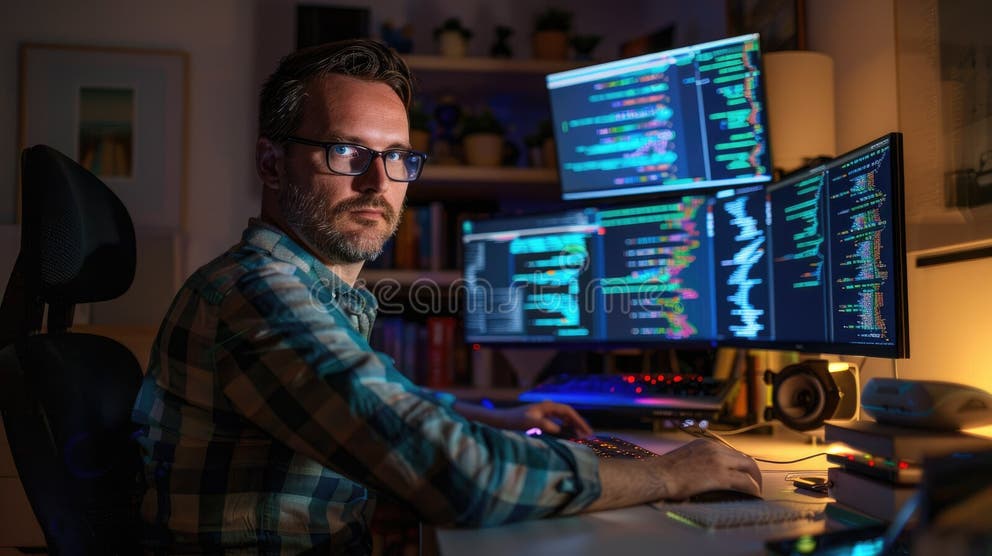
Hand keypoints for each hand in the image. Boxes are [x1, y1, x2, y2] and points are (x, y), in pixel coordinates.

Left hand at [456, 400, 592, 437]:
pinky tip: (566, 439)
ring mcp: (543, 415)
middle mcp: (546, 408)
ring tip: (581, 439)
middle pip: (568, 415)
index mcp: (547, 406)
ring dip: (572, 429)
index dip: (579, 421)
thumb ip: (545, 425)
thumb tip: (560, 429)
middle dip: (578, 425)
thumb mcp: (528, 422)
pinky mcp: (539, 422)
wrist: (499, 421)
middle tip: (588, 437)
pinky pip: (556, 426)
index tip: (587, 431)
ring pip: (563, 421)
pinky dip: (564, 432)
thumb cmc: (512, 420)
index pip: (568, 411)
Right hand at [653, 438, 761, 499]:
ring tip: (756, 492)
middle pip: (745, 459)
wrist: (658, 475)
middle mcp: (715, 449)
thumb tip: (708, 473)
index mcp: (706, 444)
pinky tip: (754, 496)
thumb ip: (700, 461)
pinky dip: (753, 489)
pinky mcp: (720, 476)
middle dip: (753, 473)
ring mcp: (719, 461)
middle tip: (755, 485)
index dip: (741, 466)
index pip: (733, 453)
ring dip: (756, 481)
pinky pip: (745, 482)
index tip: (743, 475)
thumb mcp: (686, 458)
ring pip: (749, 468)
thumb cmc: (666, 471)